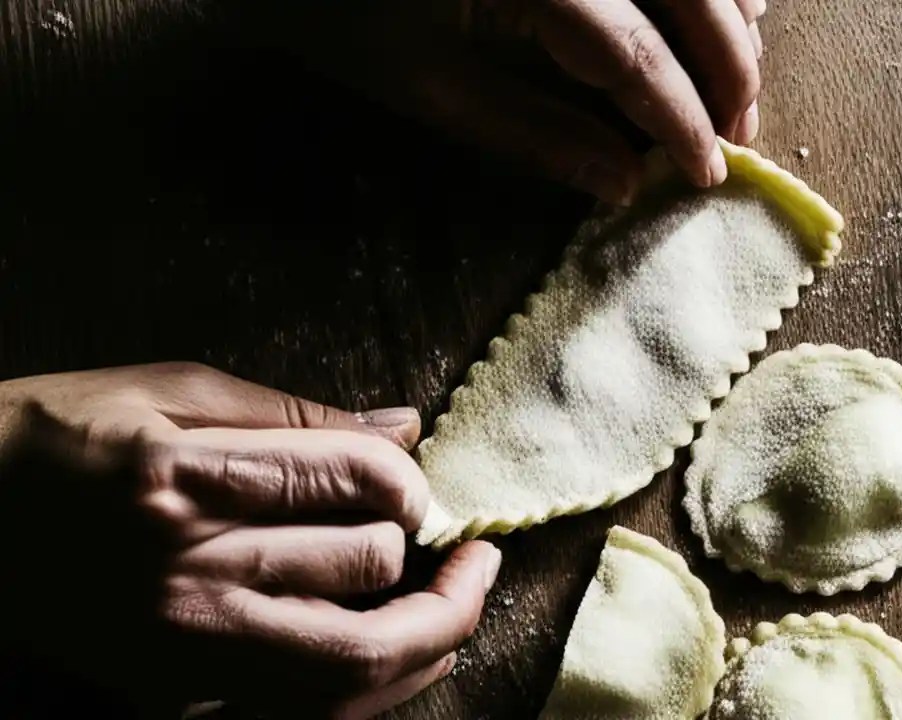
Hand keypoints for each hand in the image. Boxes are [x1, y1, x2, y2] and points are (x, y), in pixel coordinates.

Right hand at [0, 363, 499, 719]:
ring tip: (464, 598)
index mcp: (189, 475)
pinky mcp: (169, 687)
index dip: (414, 482)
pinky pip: (302, 706)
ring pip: (352, 661)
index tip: (415, 480)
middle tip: (458, 543)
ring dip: (432, 631)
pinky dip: (371, 685)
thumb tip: (402, 429)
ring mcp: (179, 642)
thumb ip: (295, 415)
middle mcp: (187, 568)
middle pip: (369, 568)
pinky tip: (408, 651)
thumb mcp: (169, 387)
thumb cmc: (59, 432)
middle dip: (427, 550)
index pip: (359, 483)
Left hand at [246, 0, 766, 204]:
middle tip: (743, 133)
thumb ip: (532, 135)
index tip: (710, 172)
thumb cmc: (337, 7)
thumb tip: (622, 183)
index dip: (683, 119)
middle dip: (729, 68)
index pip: (635, 56)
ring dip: (731, 12)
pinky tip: (723, 1)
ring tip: (745, 73)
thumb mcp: (424, 84)